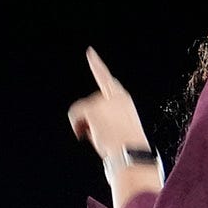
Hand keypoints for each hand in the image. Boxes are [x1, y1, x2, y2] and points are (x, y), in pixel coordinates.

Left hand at [68, 48, 162, 199]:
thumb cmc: (129, 150)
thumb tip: (92, 139)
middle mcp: (115, 95)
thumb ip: (107, 123)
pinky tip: (90, 136)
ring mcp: (103, 100)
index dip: (97, 65)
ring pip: (80, 111)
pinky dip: (78, 127)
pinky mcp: (93, 107)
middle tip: (100, 133)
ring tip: (101, 138)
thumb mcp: (120, 132)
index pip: (107, 80)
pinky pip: (75, 117)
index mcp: (123, 101)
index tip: (89, 51)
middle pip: (88, 104)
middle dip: (86, 118)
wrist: (132, 156)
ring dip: (84, 127)